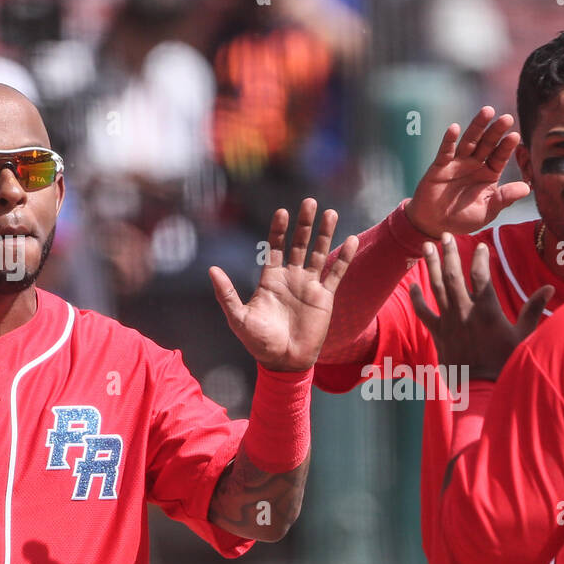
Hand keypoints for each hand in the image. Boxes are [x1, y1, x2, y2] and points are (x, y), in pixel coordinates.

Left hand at [210, 198, 357, 371]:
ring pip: (319, 254)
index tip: (282, 212)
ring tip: (331, 213)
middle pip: (299, 244)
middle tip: (309, 202)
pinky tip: (351, 240)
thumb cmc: (259, 342)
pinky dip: (344, 257)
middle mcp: (291, 278)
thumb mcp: (238, 317)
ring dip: (325, 234)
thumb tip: (211, 269)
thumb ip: (226, 293)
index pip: (275, 247)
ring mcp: (309, 286)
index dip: (278, 229)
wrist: (284, 362)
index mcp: (271, 279)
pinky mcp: (325, 298)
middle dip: (304, 224)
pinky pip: (336, 273)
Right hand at [406, 107, 531, 237]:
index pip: (500, 156)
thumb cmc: (463, 218)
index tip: (515, 135)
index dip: (507, 147)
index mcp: (488, 174)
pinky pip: (445, 151)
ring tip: (487, 112)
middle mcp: (475, 164)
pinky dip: (449, 140)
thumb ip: (505, 198)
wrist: (436, 224)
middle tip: (506, 118)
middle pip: (487, 143)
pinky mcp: (440, 166)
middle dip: (496, 131)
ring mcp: (457, 163)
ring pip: (469, 141)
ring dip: (477, 126)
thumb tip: (527, 188)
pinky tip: (454, 128)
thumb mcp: (488, 211)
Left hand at [410, 233, 551, 380]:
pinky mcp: (438, 334)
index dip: (480, 258)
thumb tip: (550, 289)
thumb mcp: (523, 336)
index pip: (481, 275)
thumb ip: (533, 310)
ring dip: (431, 265)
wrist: (481, 389)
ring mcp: (449, 322)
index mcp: (487, 310)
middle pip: (454, 275)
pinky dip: (417, 298)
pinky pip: (423, 312)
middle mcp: (465, 312)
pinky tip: (413, 284)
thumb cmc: (505, 363)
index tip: (481, 246)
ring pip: (436, 287)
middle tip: (445, 235)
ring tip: (427, 246)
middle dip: (449, 253)